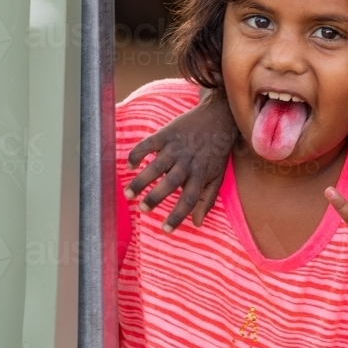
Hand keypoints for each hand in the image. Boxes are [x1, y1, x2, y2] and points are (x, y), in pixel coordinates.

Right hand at [125, 94, 235, 231]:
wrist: (218, 118)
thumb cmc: (216, 152)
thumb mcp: (217, 176)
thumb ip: (207, 200)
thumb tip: (198, 224)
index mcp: (201, 175)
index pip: (190, 199)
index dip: (178, 215)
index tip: (165, 229)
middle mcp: (188, 162)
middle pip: (171, 182)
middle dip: (156, 196)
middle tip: (143, 208)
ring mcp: (177, 147)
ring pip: (157, 166)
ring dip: (142, 180)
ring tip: (128, 194)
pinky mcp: (167, 134)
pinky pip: (148, 144)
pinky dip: (137, 154)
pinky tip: (129, 166)